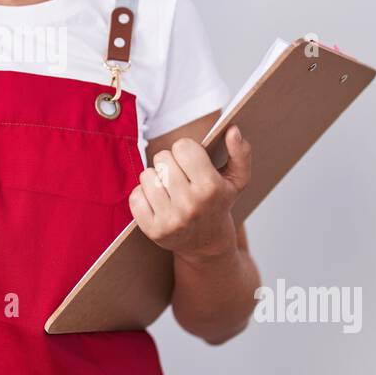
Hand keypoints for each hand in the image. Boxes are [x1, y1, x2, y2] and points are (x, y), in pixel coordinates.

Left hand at [129, 125, 252, 263]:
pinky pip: (135, 196)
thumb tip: (233, 130)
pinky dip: (143, 196)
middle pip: (162, 158)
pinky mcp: (153, 230)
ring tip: (169, 189)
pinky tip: (157, 202)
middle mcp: (190, 205)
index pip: (182, 146)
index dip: (186, 151)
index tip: (192, 162)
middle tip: (180, 177)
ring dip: (155, 178)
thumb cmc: (219, 203)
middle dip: (169, 163)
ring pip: (146, 175)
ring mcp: (170, 220)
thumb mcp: (237, 180)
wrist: (207, 244)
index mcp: (211, 188)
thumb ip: (240, 152)